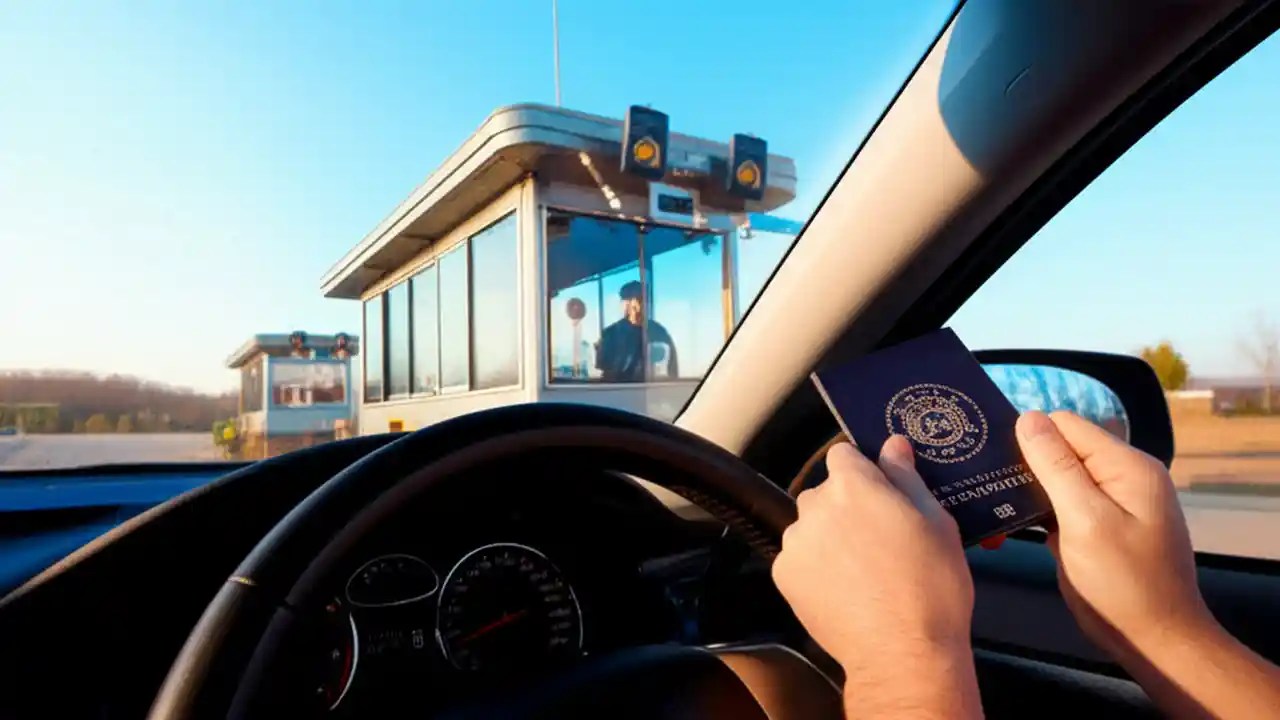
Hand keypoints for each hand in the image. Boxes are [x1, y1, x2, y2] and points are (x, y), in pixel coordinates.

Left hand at [773, 435, 979, 717]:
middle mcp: (816, 506)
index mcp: (855, 485)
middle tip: (879, 538)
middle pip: (826, 492)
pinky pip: (799, 558)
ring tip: (863, 569)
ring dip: (829, 537)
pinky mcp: (784, 574)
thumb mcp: (936, 522)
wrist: (902, 653)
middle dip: (847, 506)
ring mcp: (796, 541)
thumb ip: (907, 476)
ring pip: (811, 526)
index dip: (864, 470)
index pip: (844, 454)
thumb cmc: (931, 589)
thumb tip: (893, 445)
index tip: (880, 492)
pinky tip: (845, 588)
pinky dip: (816, 567)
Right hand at [1014, 411, 1212, 658]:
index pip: (1066, 425)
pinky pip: (1066, 503)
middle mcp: (1124, 475)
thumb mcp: (1085, 520)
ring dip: (1029, 491)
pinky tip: (1014, 526)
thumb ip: (1056, 467)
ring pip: (1059, 477)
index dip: (1028, 438)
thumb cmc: (1121, 584)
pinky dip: (1041, 512)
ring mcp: (1116, 502)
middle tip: (988, 489)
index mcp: (1127, 466)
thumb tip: (1028, 417)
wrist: (1157, 643)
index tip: (993, 461)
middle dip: (1025, 465)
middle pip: (1062, 448)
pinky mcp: (1103, 526)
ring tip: (994, 509)